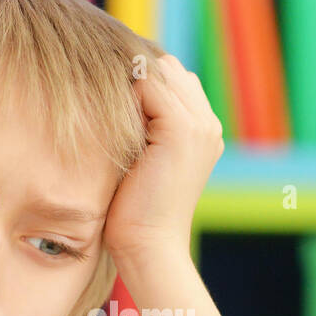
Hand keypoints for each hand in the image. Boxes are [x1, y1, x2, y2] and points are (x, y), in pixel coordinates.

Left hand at [103, 53, 223, 266]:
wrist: (148, 246)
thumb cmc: (135, 212)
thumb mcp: (140, 159)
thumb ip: (141, 125)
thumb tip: (116, 88)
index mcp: (203, 132)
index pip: (172, 78)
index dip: (140, 84)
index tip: (111, 102)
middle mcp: (209, 125)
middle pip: (168, 69)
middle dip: (136, 79)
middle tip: (107, 107)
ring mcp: (200, 125)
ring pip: (159, 72)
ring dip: (130, 87)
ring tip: (111, 120)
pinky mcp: (182, 129)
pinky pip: (148, 84)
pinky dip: (126, 96)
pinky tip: (113, 126)